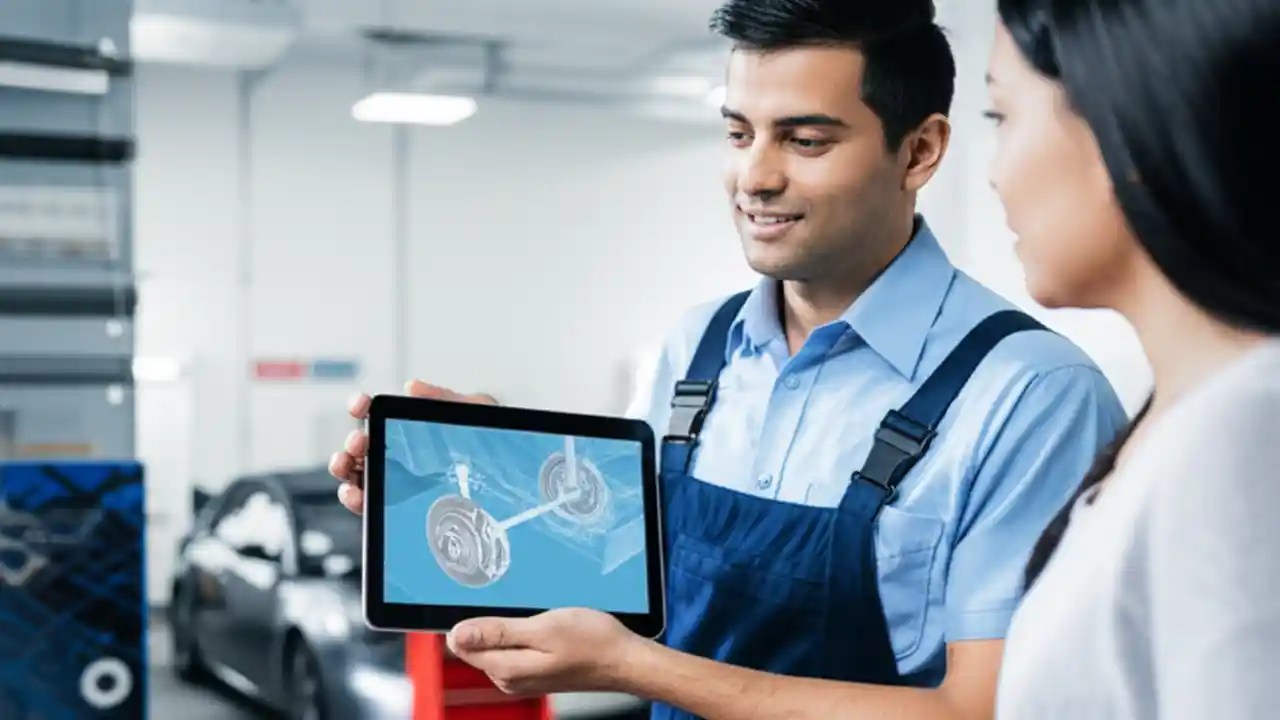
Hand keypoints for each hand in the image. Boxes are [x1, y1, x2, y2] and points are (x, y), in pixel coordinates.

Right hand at [328, 379, 497, 513]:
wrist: (514, 475)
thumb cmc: (493, 444)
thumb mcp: (475, 412)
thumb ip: (446, 398)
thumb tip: (413, 388)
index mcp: (411, 429)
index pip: (379, 415)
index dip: (363, 406)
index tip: (361, 404)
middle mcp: (398, 455)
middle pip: (362, 446)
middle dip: (353, 441)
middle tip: (360, 441)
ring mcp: (395, 481)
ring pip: (357, 474)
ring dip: (344, 468)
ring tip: (347, 466)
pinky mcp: (398, 508)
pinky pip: (369, 505)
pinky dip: (356, 498)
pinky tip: (357, 493)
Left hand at [446, 609, 646, 695]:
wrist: (622, 660)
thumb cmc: (591, 642)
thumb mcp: (542, 628)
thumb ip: (498, 632)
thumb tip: (458, 634)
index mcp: (506, 669)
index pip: (463, 646)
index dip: (469, 622)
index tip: (488, 605)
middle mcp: (509, 680)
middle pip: (478, 648)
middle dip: (489, 624)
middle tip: (519, 609)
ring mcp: (522, 679)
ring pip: (495, 649)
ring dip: (506, 629)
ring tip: (533, 616)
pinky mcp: (534, 674)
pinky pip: (512, 652)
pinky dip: (519, 636)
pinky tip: (538, 627)